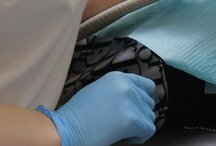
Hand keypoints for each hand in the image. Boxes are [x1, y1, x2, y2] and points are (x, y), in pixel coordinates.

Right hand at [37, 71, 155, 145]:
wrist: (65, 128)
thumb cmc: (77, 114)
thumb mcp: (99, 90)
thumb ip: (118, 91)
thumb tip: (133, 99)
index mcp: (119, 77)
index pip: (147, 86)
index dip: (146, 100)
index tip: (140, 110)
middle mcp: (127, 85)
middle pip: (149, 102)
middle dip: (141, 115)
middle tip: (127, 125)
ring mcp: (130, 101)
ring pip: (150, 116)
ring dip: (140, 126)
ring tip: (124, 132)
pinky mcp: (131, 119)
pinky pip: (148, 129)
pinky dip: (140, 137)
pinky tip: (127, 138)